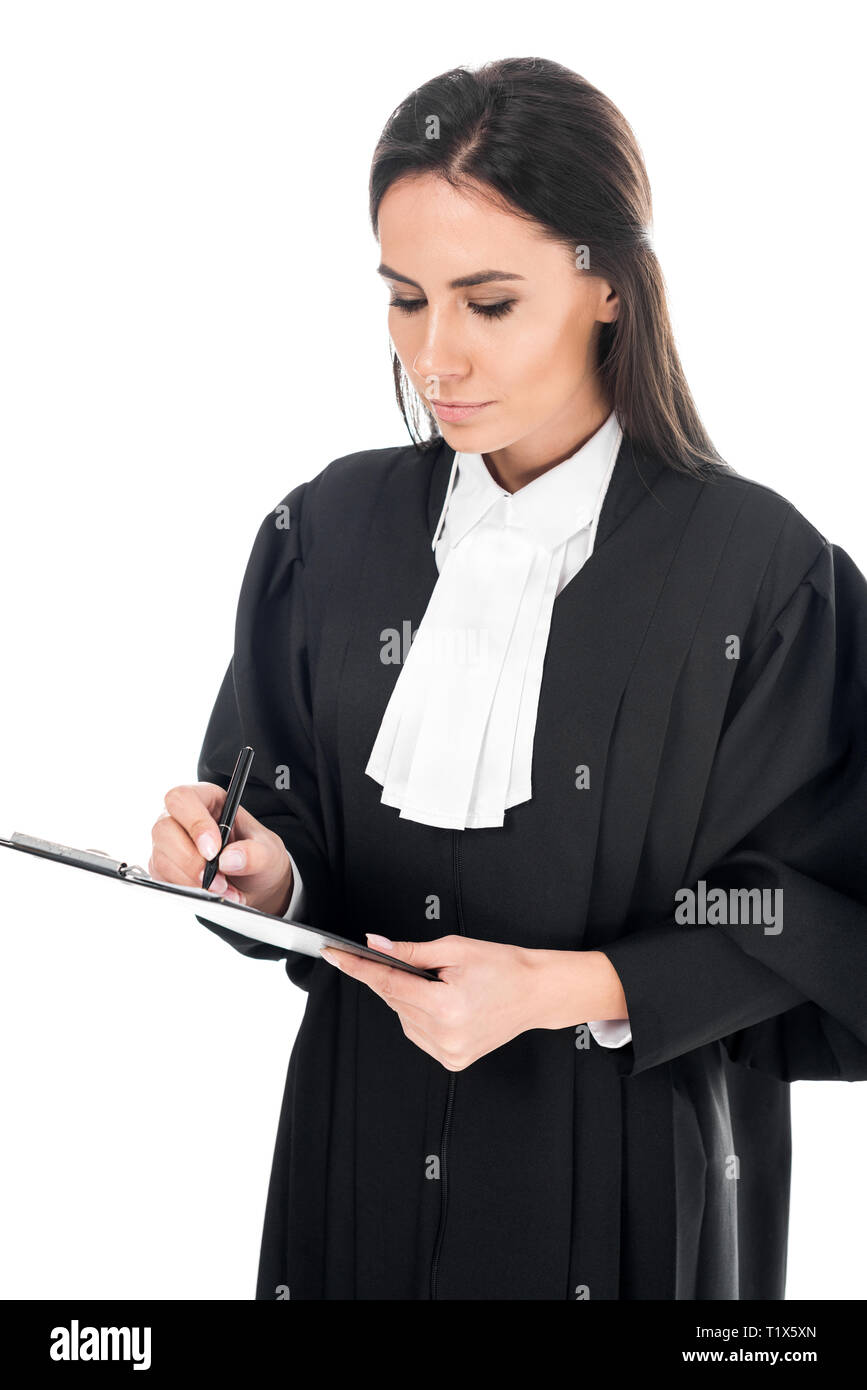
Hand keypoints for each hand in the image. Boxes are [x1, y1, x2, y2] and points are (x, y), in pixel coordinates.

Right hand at [150, 781, 293, 914]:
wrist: (253, 883)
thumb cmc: (257, 856)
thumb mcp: (269, 852)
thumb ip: (255, 853)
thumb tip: (229, 859)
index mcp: (206, 799)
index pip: (184, 799)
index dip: (194, 824)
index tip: (213, 851)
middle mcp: (180, 817)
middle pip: (164, 828)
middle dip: (190, 860)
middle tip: (217, 880)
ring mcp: (168, 843)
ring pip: (161, 857)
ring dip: (190, 879)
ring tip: (221, 888)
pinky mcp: (163, 868)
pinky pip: (162, 878)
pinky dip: (187, 890)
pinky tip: (209, 893)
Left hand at [317, 933, 557, 1069]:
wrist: (536, 993)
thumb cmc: (503, 967)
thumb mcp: (455, 949)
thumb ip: (410, 951)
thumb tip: (376, 946)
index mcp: (446, 1006)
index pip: (387, 984)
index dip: (358, 967)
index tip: (334, 955)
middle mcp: (445, 1035)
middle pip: (395, 1001)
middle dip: (396, 978)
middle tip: (420, 964)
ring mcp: (449, 1052)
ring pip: (403, 1018)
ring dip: (409, 998)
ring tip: (443, 986)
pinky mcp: (452, 1060)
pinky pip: (418, 1033)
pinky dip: (420, 1016)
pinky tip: (443, 1004)